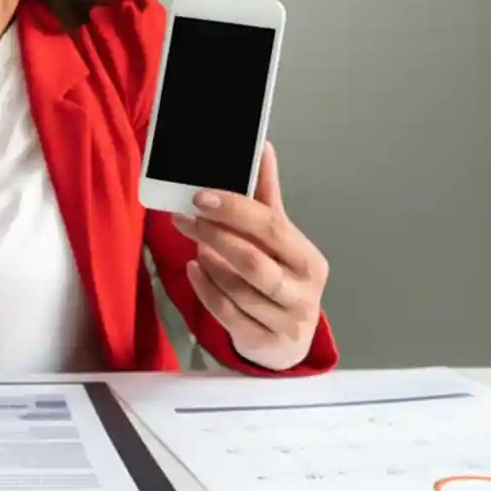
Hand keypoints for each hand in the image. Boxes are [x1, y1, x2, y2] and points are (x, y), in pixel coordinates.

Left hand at [171, 142, 329, 370]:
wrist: (289, 341)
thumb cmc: (281, 279)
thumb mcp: (279, 241)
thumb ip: (267, 197)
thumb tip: (262, 147)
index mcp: (309, 260)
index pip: (271, 227)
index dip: (234, 209)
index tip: (200, 195)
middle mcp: (303, 293)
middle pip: (252, 260)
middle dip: (213, 235)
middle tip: (182, 218)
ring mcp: (285, 322)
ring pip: (236, 289)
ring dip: (209, 263)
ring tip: (194, 243)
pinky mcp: (263, 343)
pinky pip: (226, 314)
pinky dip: (205, 290)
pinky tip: (193, 270)